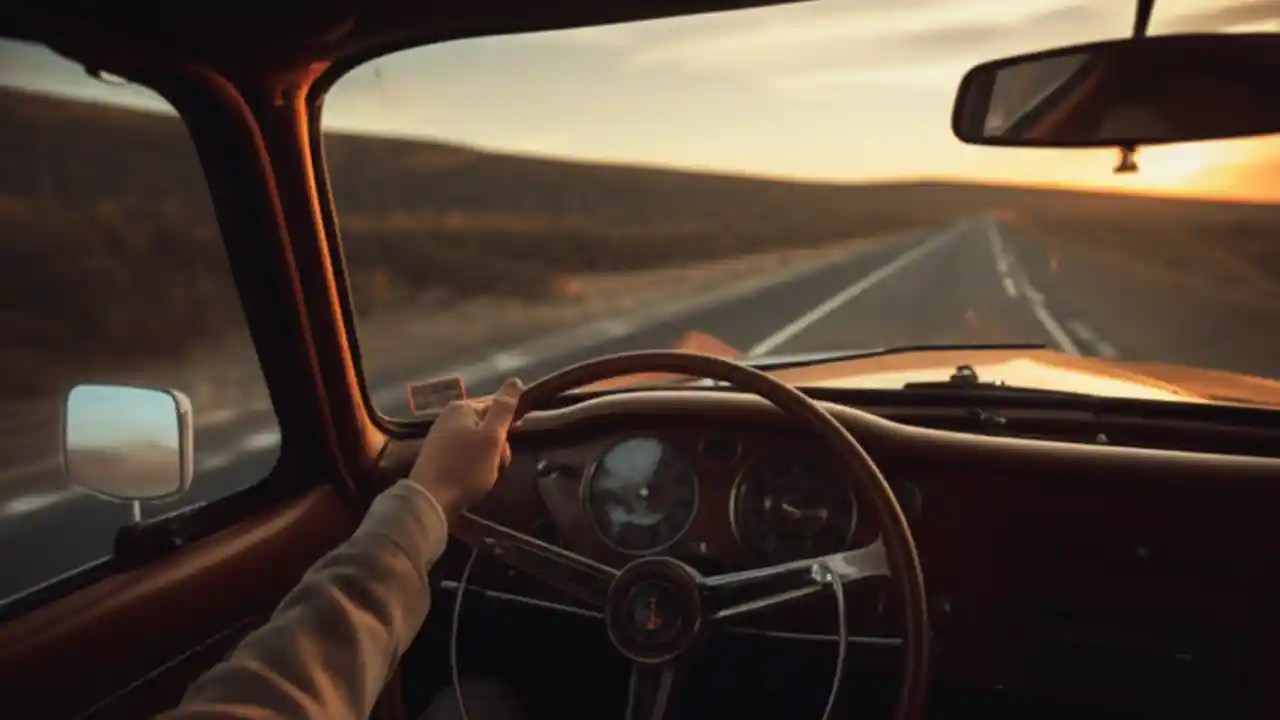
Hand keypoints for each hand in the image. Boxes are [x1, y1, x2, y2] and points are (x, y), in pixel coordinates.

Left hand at [407, 378, 522, 518]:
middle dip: (497, 445)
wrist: (430, 499)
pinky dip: (472, 465)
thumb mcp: (491, 437)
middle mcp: (448, 416)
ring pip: (477, 442)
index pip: (496, 405)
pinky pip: (464, 453)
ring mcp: (440, 436)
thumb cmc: (465, 467)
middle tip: (498, 463)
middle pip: (486, 424)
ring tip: (484, 475)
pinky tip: (472, 479)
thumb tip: (515, 381)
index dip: (509, 424)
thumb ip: (504, 409)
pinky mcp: (436, 455)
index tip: (512, 442)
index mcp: (462, 408)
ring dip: (487, 458)